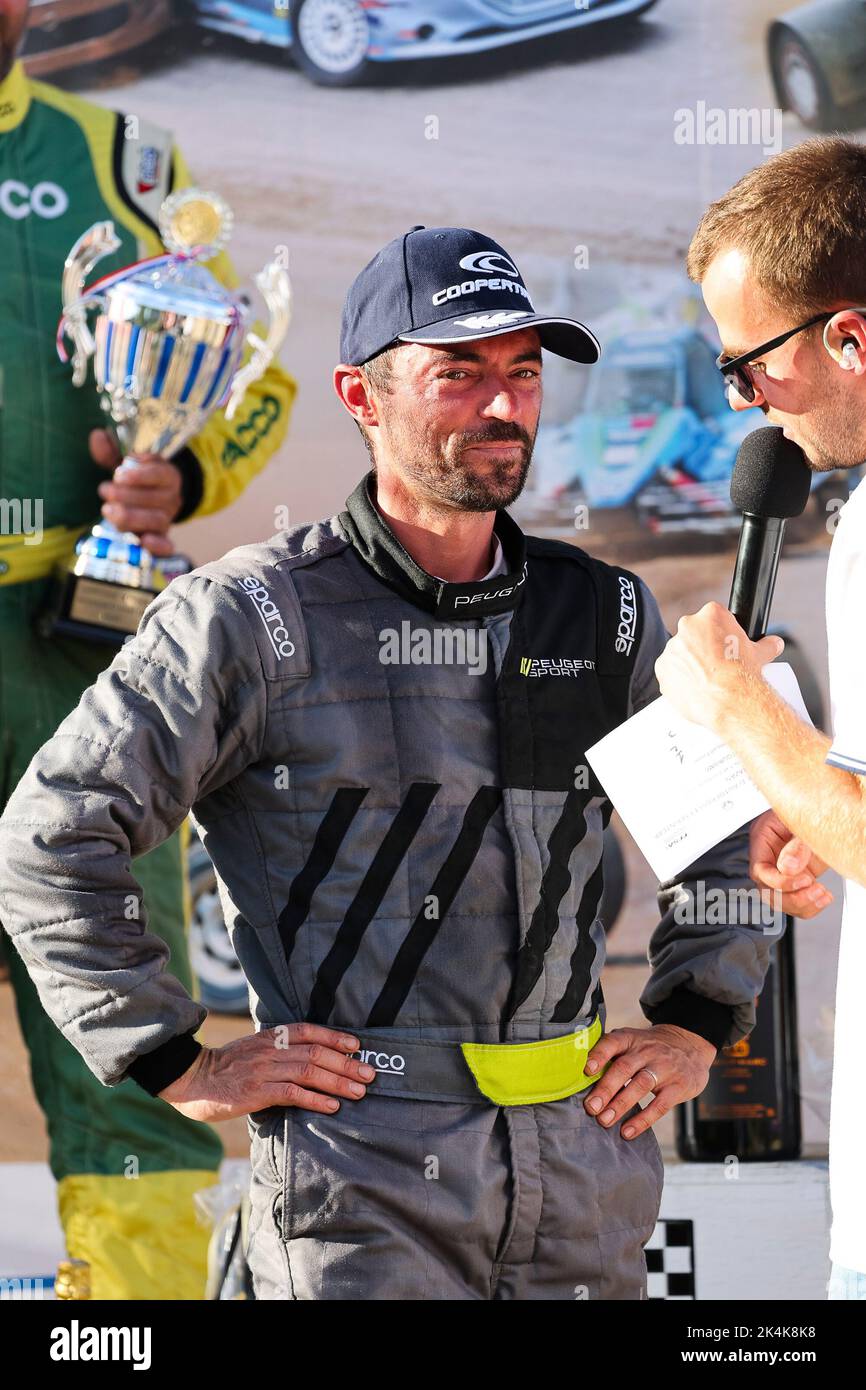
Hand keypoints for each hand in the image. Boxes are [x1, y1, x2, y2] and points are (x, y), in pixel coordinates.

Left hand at [89, 428, 182, 557]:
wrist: (147, 499)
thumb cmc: (133, 478)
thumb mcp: (124, 461)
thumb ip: (111, 450)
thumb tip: (97, 437)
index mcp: (167, 475)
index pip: (160, 473)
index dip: (141, 475)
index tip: (118, 474)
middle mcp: (172, 498)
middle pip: (156, 499)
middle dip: (126, 495)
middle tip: (104, 490)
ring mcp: (166, 519)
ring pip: (157, 520)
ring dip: (131, 516)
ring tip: (107, 510)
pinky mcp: (160, 538)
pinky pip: (166, 545)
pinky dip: (158, 545)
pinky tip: (144, 541)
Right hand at [157, 1023, 375, 1121]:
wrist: (191, 1078)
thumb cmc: (224, 1068)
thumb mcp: (253, 1050)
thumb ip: (278, 1051)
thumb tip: (309, 1059)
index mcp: (271, 1037)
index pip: (309, 1031)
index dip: (335, 1037)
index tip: (357, 1046)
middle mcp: (271, 1049)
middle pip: (316, 1053)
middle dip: (346, 1063)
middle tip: (369, 1074)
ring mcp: (263, 1069)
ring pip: (308, 1072)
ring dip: (338, 1081)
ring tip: (359, 1091)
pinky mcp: (256, 1091)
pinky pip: (291, 1093)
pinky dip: (315, 1099)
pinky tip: (332, 1106)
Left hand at [583, 1023, 716, 1138]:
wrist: (690, 1045)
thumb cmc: (649, 1049)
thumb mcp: (631, 1041)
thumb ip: (609, 1053)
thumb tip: (577, 1073)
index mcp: (630, 1038)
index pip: (612, 1042)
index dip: (599, 1055)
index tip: (586, 1070)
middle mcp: (647, 1051)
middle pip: (624, 1068)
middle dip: (606, 1088)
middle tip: (591, 1107)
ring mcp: (664, 1068)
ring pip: (641, 1085)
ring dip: (621, 1104)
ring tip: (604, 1121)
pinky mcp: (678, 1087)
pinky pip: (660, 1105)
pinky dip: (643, 1120)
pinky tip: (627, 1131)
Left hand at [654, 601, 783, 732]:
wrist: (727, 699)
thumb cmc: (742, 676)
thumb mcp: (761, 655)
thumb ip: (766, 645)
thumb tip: (774, 643)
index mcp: (711, 615)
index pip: (713, 617)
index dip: (720, 633)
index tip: (725, 646)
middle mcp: (688, 626)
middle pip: (694, 633)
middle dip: (703, 647)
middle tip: (716, 664)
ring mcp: (673, 647)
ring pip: (681, 653)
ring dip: (690, 663)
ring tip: (706, 679)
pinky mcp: (662, 667)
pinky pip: (669, 671)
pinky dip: (679, 678)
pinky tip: (694, 687)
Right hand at [749, 808, 832, 917]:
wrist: (829, 810)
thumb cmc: (812, 807)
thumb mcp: (804, 822)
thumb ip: (796, 845)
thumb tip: (786, 868)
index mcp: (763, 838)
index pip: (760, 870)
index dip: (780, 882)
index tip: (803, 879)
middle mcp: (770, 857)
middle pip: (767, 891)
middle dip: (792, 897)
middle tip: (814, 889)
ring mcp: (784, 869)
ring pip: (780, 901)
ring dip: (802, 904)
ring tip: (821, 895)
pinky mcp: (798, 877)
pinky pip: (796, 902)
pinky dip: (810, 906)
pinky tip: (822, 897)